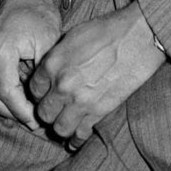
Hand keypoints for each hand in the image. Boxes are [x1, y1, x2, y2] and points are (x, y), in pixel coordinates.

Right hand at [0, 0, 62, 128]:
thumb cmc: (38, 13)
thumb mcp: (49, 43)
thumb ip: (43, 74)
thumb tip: (44, 103)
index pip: (6, 92)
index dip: (22, 110)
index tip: (37, 119)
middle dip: (12, 114)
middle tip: (33, 122)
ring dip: (1, 108)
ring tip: (24, 113)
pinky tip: (13, 100)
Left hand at [26, 2, 165, 147]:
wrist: (137, 37)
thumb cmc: (107, 31)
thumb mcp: (73, 36)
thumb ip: (58, 56)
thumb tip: (51, 69)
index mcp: (53, 64)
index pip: (33, 90)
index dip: (39, 92)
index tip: (46, 93)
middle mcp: (63, 86)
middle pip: (43, 112)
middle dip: (48, 111)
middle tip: (56, 107)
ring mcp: (81, 101)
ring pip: (59, 129)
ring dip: (61, 125)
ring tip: (66, 120)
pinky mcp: (99, 112)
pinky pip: (80, 135)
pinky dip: (76, 139)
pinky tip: (76, 137)